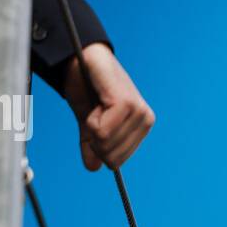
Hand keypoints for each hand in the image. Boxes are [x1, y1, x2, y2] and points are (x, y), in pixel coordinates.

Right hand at [59, 42, 153, 170]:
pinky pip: (101, 130)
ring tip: (95, 103)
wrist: (81, 58)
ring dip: (91, 125)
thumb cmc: (86, 86)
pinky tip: (96, 100)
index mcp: (141, 127)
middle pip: (111, 156)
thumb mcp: (88, 122)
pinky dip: (90, 119)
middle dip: (93, 139)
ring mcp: (138, 111)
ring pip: (106, 143)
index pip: (116, 162)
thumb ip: (93, 144)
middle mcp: (145, 120)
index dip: (96, 146)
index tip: (94, 121)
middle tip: (93, 112)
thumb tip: (93, 168)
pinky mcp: (126, 103)